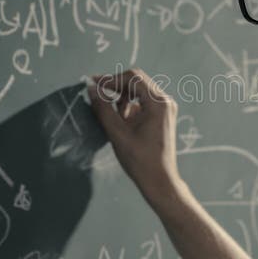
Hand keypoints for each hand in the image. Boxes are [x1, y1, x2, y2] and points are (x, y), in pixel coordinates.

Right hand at [88, 69, 182, 206]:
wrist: (160, 180)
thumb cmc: (140, 160)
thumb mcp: (117, 133)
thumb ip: (103, 109)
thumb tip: (92, 89)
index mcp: (158, 103)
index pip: (133, 78)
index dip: (111, 79)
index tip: (93, 84)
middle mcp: (165, 102)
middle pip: (137, 81)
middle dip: (116, 86)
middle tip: (97, 93)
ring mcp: (165, 108)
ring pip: (139, 91)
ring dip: (122, 97)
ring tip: (112, 115)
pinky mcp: (162, 116)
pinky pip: (143, 102)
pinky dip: (129, 106)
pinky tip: (122, 122)